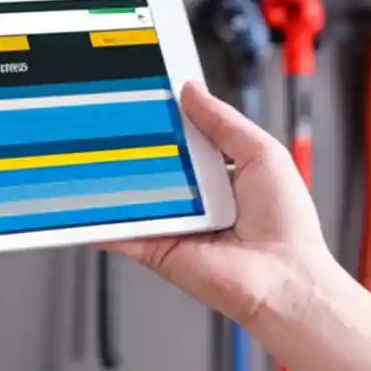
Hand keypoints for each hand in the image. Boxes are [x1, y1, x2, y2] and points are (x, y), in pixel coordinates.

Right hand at [104, 82, 330, 323]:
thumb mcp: (262, 153)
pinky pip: (120, 230)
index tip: (144, 92)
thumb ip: (224, 122)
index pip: (182, 138)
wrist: (283, 281)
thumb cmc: (287, 225)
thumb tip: (191, 90)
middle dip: (133, 139)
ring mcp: (172, 223)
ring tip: (91, 144)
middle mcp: (194, 198)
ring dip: (113, 172)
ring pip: (132, 192)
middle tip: (111, 113)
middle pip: (153, 161)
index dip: (165, 116)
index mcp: (219, 173)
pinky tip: (84, 195)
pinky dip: (99, 216)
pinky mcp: (155, 248)